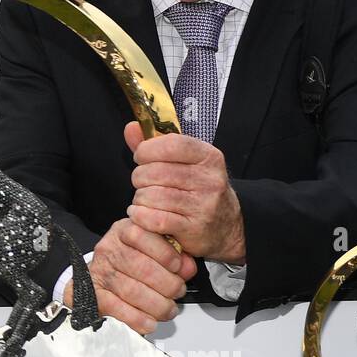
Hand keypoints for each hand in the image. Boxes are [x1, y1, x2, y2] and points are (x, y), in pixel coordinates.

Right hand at [66, 217, 197, 333]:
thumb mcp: (158, 249)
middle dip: (167, 284)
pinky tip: (150, 321)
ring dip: (157, 305)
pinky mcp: (94, 293)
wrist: (105, 275)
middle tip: (177, 292)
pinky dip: (136, 317)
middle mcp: (110, 248)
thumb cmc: (135, 260)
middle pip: (140, 267)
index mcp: (125, 231)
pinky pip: (115, 307)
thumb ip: (176, 256)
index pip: (140, 235)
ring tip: (168, 309)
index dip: (164, 253)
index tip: (178, 266)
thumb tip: (188, 267)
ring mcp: (100, 271)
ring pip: (131, 290)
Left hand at [123, 121, 245, 262]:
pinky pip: (155, 220)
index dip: (148, 150)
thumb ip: (156, 146)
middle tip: (142, 184)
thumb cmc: (198, 191)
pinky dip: (140, 217)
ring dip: (140, 199)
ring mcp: (204, 206)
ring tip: (144, 200)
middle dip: (140, 178)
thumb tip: (131, 127)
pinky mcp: (194, 229)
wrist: (225, 228)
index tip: (141, 157)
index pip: (172, 145)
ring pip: (153, 196)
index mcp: (208, 157)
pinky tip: (140, 214)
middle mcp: (210, 180)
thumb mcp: (185, 163)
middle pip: (156, 172)